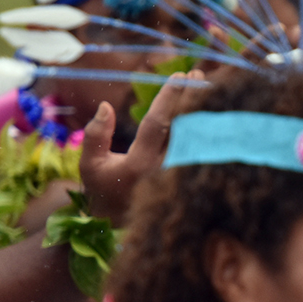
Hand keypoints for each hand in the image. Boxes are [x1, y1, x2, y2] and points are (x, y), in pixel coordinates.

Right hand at [79, 71, 199, 222]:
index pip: (158, 125)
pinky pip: (204, 149)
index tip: (178, 75)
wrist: (122, 226)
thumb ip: (95, 136)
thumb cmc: (103, 190)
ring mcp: (182, 176)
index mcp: (140, 164)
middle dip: (193, 98)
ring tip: (206, 84)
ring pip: (200, 138)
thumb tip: (106, 106)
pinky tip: (213, 108)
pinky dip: (210, 127)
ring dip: (205, 109)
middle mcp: (166, 169)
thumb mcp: (90, 165)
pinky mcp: (192, 180)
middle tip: (197, 75)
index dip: (169, 98)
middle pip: (187, 127)